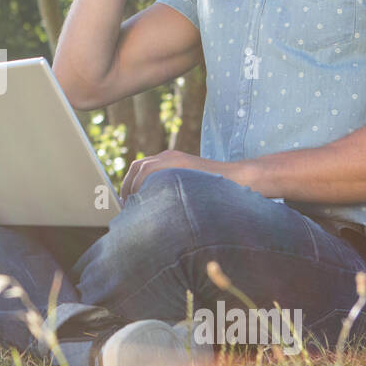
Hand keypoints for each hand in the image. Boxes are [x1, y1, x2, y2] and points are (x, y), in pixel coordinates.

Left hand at [119, 148, 255, 201]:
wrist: (239, 178)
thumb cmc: (215, 189)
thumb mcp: (188, 187)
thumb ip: (171, 190)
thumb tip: (152, 209)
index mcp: (170, 160)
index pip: (141, 167)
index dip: (129, 183)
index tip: (126, 200)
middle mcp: (170, 156)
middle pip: (138, 166)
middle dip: (127, 185)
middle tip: (126, 204)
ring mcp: (176, 158)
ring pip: (143, 168)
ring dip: (134, 186)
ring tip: (133, 204)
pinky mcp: (182, 164)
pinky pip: (154, 171)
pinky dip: (145, 184)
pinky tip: (146, 200)